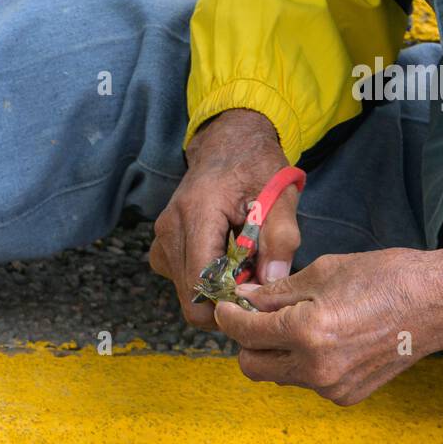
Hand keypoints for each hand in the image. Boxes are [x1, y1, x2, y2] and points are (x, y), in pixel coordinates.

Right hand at [149, 108, 300, 328]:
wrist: (230, 142)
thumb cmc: (256, 166)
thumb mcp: (279, 195)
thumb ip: (281, 236)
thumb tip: (272, 280)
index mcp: (197, 213)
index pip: (200, 282)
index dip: (230, 301)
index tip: (258, 297)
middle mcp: (170, 227)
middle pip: (191, 295)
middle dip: (225, 300)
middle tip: (256, 283)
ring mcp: (162, 237)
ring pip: (186, 291)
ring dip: (216, 290)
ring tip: (244, 267)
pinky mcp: (163, 244)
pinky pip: (181, 279)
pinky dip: (206, 280)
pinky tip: (228, 262)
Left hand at [213, 248, 442, 405]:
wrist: (437, 305)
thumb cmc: (386, 278)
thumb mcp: (325, 272)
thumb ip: (279, 292)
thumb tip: (246, 299)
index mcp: (306, 331)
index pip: (244, 331)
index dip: (228, 316)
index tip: (226, 306)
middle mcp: (315, 367)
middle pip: (252, 366)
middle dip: (246, 341)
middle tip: (255, 316)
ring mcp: (332, 387)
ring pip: (279, 375)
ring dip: (275, 353)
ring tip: (296, 323)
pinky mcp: (347, 396)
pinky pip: (308, 382)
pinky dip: (304, 363)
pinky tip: (325, 338)